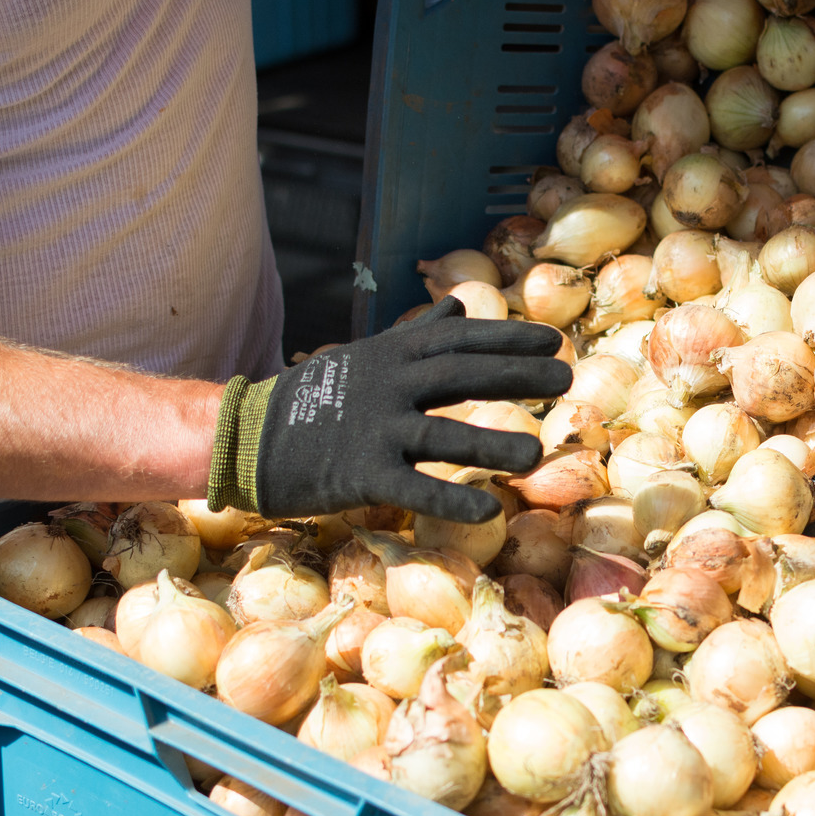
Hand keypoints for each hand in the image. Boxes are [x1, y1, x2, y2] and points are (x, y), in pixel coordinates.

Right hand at [209, 297, 570, 522]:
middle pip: (461, 374)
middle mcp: (389, 385)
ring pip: (441, 434)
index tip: (555, 339)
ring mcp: (375, 429)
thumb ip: (417, 335)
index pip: (461, 339)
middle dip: (516, 374)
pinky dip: (450, 499)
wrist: (249, 437)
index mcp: (394, 356)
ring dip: (491, 441)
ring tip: (537, 450)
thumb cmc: (319, 399)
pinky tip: (488, 509)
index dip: (509, 337)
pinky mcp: (360, 473)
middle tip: (565, 377)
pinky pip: (411, 488)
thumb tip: (458, 306)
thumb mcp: (369, 357)